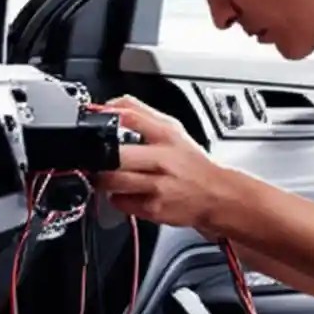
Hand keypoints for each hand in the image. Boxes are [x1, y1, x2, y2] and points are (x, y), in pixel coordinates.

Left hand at [93, 96, 227, 233]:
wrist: (217, 195)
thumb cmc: (191, 163)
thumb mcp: (173, 130)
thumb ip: (142, 115)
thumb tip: (111, 106)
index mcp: (167, 135)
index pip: (131, 116)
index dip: (107, 116)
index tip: (96, 121)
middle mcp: (162, 159)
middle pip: (116, 154)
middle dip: (99, 156)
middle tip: (97, 157)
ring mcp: (158, 185)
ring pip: (113, 180)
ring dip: (103, 179)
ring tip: (107, 175)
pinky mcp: (153, 208)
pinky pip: (120, 201)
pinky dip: (117, 197)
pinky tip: (127, 192)